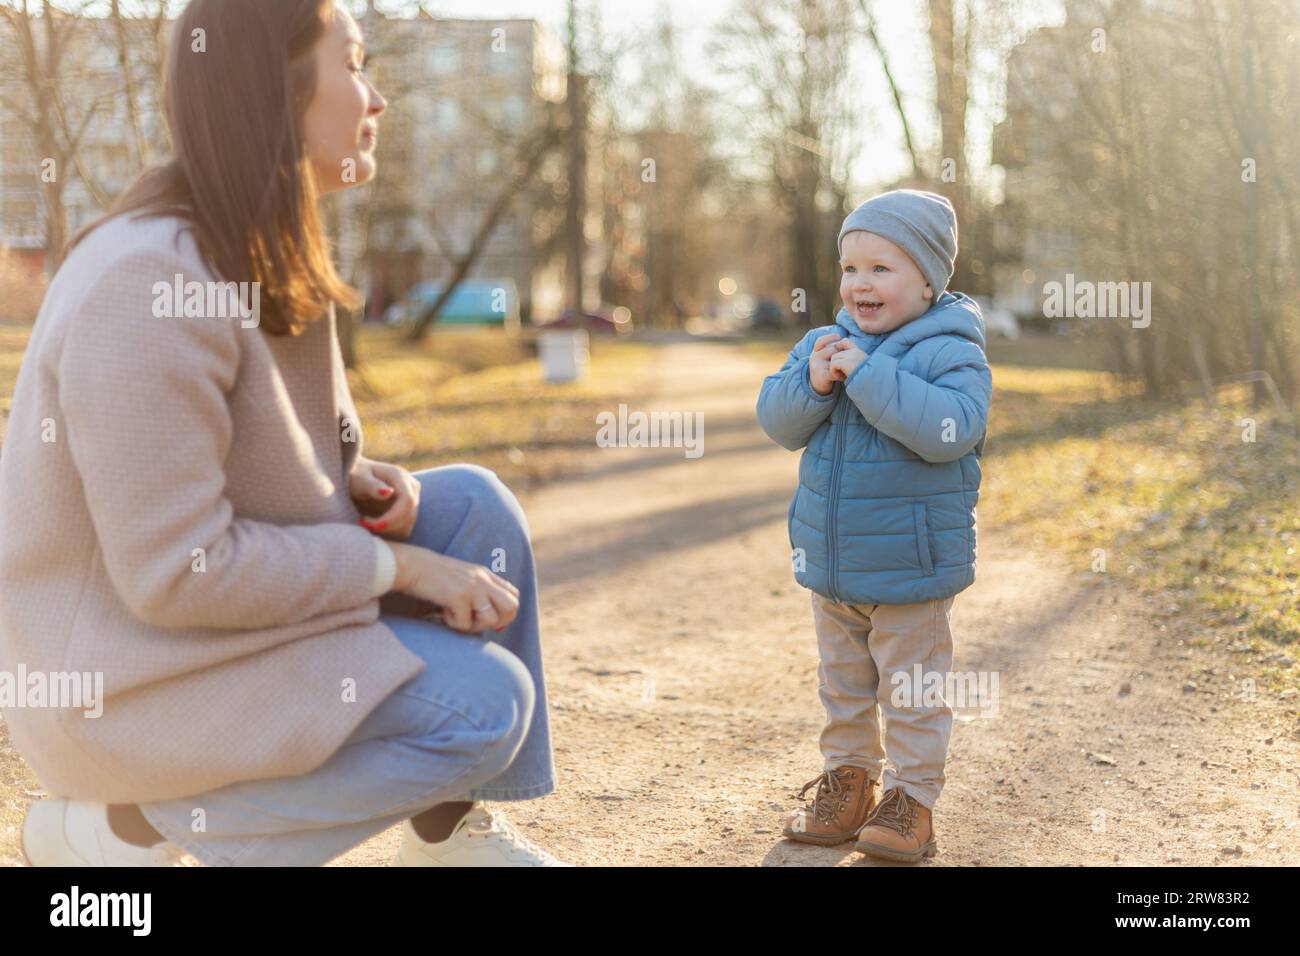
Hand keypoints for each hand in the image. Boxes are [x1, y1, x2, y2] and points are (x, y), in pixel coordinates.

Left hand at [349, 456, 419, 538]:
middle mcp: (411, 487)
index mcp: (400, 476)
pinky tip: (375, 524)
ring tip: (367, 523)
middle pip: (409, 514)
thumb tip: (388, 492)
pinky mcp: (410, 510)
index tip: (373, 525)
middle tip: (364, 524)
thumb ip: (371, 485)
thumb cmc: (355, 476)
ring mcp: (413, 498)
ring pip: (408, 523)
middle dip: (388, 525)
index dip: (393, 517)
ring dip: (388, 530)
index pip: (407, 501)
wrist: (358, 478)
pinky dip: (390, 531)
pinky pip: (405, 527)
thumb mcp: (358, 479)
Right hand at [389, 542, 520, 633]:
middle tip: (477, 622)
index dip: (505, 613)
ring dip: (474, 627)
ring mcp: (473, 588)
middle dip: (499, 622)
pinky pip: (465, 624)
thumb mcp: (463, 578)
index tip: (486, 618)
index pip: (514, 596)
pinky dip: (454, 624)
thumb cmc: (432, 576)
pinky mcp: (458, 597)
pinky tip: (442, 613)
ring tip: (457, 618)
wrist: (411, 565)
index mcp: (486, 575)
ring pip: (491, 620)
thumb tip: (492, 621)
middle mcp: (484, 580)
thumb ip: (479, 591)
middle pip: (512, 607)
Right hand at [808, 332, 843, 394]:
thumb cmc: (824, 368)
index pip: (820, 341)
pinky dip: (840, 375)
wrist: (816, 385)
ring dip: (842, 364)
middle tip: (847, 359)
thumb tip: (844, 339)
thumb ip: (831, 348)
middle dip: (841, 353)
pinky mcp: (821, 375)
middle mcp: (814, 357)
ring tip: (845, 369)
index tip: (838, 336)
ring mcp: (817, 366)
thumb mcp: (824, 357)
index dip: (829, 337)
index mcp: (816, 351)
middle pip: (831, 349)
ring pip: (834, 360)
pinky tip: (843, 377)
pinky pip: (834, 371)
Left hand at [829, 341, 867, 381]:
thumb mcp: (860, 367)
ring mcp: (851, 355)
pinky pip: (833, 364)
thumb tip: (838, 359)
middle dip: (836, 363)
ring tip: (841, 375)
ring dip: (834, 368)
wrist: (872, 382)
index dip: (838, 348)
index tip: (838, 360)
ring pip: (833, 358)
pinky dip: (834, 371)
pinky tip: (840, 377)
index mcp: (859, 351)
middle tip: (841, 373)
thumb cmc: (865, 379)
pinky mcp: (846, 362)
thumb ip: (851, 361)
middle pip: (837, 351)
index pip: (845, 341)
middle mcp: (855, 351)